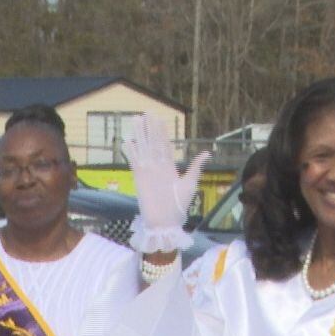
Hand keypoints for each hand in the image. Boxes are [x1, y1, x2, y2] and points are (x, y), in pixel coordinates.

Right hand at [124, 115, 207, 253]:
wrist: (165, 222)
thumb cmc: (179, 206)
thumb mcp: (190, 184)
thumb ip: (196, 167)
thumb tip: (208, 152)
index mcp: (170, 168)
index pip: (165, 146)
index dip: (162, 132)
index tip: (159, 119)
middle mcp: (157, 167)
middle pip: (152, 143)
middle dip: (149, 128)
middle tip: (146, 113)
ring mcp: (147, 172)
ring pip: (142, 148)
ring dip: (139, 134)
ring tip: (135, 120)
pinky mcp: (139, 178)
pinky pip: (133, 162)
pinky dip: (130, 151)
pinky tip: (126, 140)